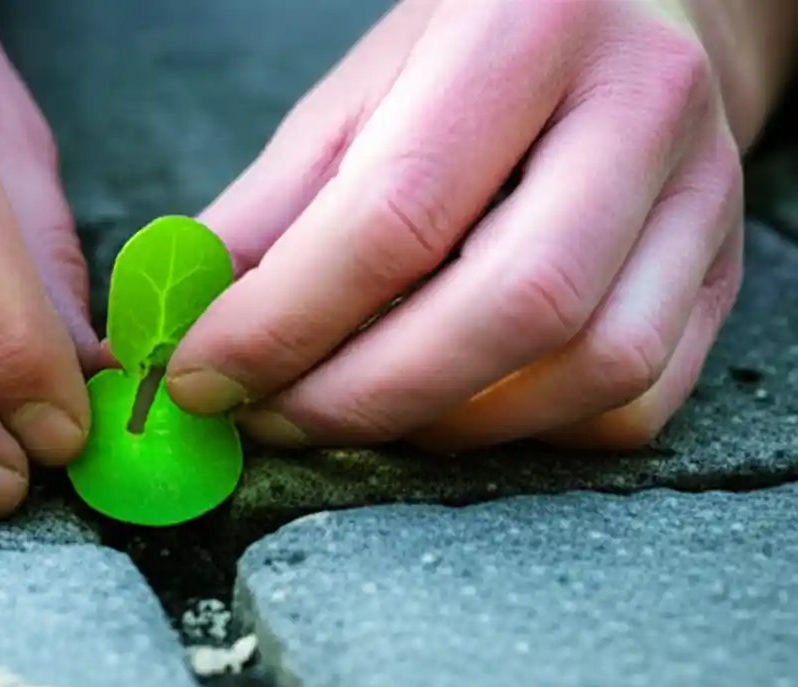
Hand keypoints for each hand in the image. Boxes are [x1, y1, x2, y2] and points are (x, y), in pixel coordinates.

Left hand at [168, 0, 795, 450]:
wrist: (633, 15)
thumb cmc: (472, 54)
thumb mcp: (359, 96)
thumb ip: (272, 209)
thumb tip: (178, 325)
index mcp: (524, 28)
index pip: (395, 213)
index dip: (281, 321)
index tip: (201, 379)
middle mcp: (641, 105)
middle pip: (510, 306)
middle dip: (362, 397)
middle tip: (270, 419)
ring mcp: (702, 195)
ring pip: (591, 368)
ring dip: (444, 426)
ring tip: (349, 415)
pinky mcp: (720, 273)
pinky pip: (635, 402)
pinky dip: (525, 433)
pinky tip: (447, 409)